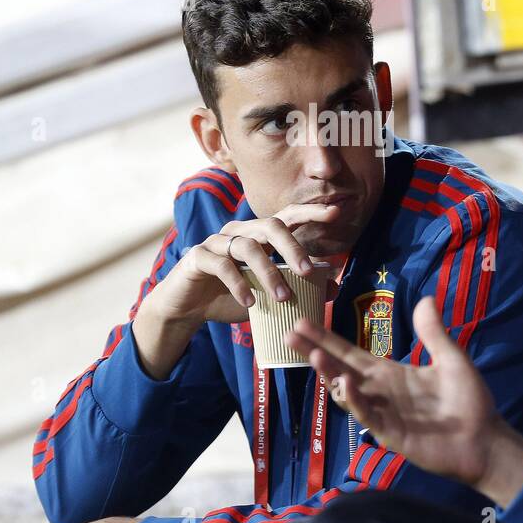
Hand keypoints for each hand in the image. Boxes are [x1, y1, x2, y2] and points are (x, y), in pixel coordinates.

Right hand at [134, 203, 339, 377]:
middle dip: (293, 247)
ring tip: (283, 298)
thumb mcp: (266, 295)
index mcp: (257, 235)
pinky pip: (222, 265)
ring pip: (248, 246)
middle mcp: (238, 231)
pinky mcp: (198, 257)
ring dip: (269, 273)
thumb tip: (334, 285)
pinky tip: (250, 303)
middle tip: (309, 272)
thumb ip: (297, 288)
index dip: (310, 212)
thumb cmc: (230, 297)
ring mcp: (217, 241)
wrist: (186, 309)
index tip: (335, 213)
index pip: (286, 217)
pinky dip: (239, 284)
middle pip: (270, 225)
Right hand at [287, 296, 522, 504]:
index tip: (302, 322)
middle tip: (289, 333)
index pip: (350, 353)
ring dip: (330, 375)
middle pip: (339, 369)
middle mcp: (379, 392)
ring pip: (346, 392)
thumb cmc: (469, 402)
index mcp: (389, 373)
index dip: (327, 339)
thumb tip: (425, 298)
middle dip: (315, 352)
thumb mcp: (451, 360)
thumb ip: (433, 334)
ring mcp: (381, 413)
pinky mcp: (390, 434)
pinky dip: (355, 400)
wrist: (486, 440)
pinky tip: (346, 384)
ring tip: (315, 356)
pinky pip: (366, 416)